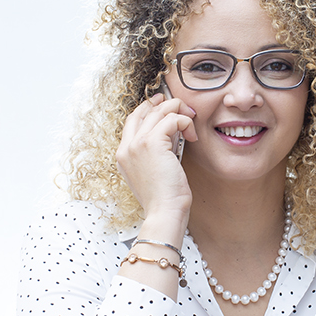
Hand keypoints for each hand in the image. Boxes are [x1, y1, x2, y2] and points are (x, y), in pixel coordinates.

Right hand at [116, 92, 196, 220]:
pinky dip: (185, 122)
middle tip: (180, 106)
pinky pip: (172, 119)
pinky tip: (192, 136)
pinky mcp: (153, 143)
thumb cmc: (163, 198)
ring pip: (159, 111)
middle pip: (143, 111)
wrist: (164, 212)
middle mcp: (126, 147)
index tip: (163, 104)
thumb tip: (170, 134)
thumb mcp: (152, 172)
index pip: (132, 120)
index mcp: (123, 154)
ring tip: (191, 121)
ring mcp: (137, 144)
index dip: (148, 108)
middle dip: (163, 104)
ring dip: (179, 111)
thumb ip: (154, 153)